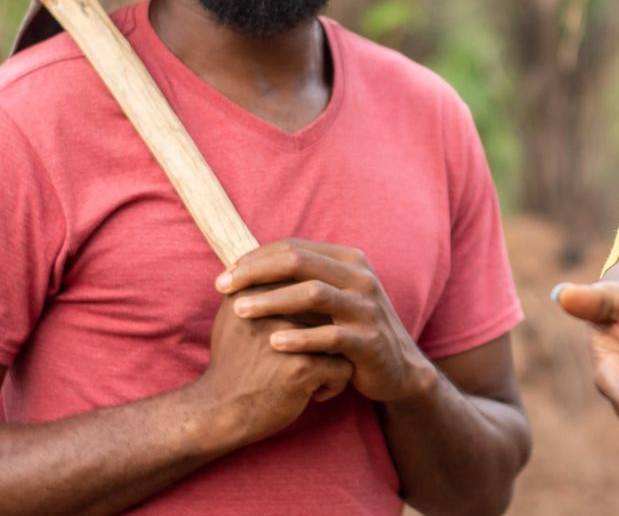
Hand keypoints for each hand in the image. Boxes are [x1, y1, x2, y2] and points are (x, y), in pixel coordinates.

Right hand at [191, 290, 352, 447]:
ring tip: (320, 370)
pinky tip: (315, 394)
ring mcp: (288, 337)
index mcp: (254, 290)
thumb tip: (289, 262)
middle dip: (329, 329)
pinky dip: (334, 383)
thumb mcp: (234, 316)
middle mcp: (272, 309)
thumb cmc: (233, 364)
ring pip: (341, 334)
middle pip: (328, 307)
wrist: (218, 412)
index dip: (314, 313)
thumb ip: (258, 287)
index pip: (306, 284)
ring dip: (335, 354)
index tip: (302, 334)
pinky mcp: (301, 366)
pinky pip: (343, 367)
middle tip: (318, 352)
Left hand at [217, 239, 438, 404]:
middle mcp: (361, 277)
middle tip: (222, 287)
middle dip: (256, 272)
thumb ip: (299, 281)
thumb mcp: (331, 298)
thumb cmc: (349, 331)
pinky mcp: (370, 341)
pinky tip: (273, 343)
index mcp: (349, 260)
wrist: (396, 370)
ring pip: (314, 294)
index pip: (294, 247)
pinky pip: (331, 336)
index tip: (224, 276)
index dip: (255, 258)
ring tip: (238, 311)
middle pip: (300, 262)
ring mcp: (368, 308)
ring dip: (272, 300)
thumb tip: (243, 267)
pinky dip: (300, 338)